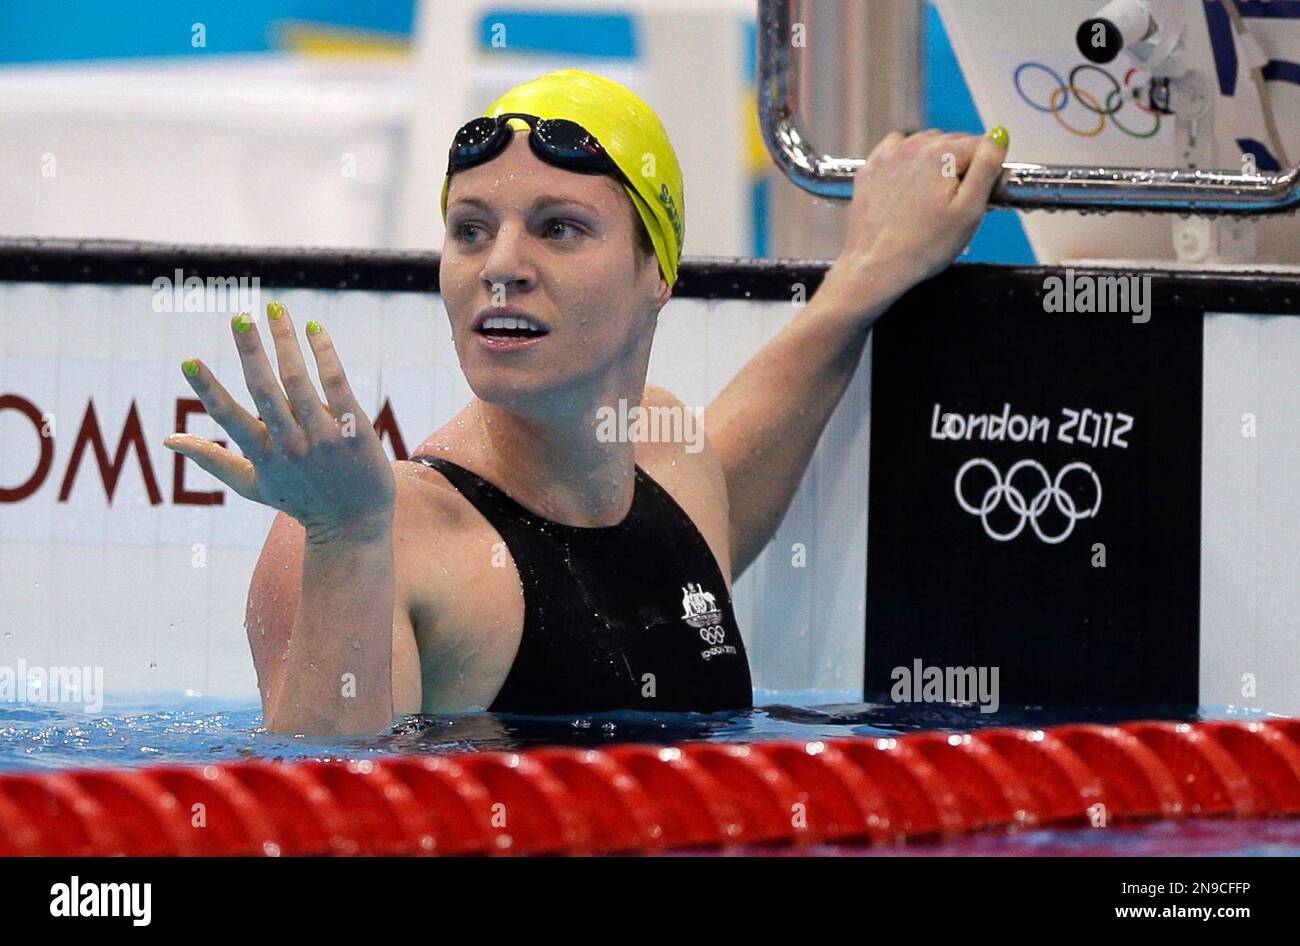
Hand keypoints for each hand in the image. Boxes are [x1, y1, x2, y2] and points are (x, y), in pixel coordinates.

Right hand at [164, 303, 395, 543]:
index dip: (208, 389)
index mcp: (263, 455)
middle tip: (239, 317)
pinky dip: (324, 353)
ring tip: (276, 309)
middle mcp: (291, 445)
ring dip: (286, 341)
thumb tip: (168, 440)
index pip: (229, 417)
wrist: (355, 524)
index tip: (189, 360)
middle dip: (250, 352)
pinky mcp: (353, 427)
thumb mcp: (252, 485)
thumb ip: (212, 460)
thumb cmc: (301, 501)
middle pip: (265, 389)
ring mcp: (324, 436)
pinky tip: (313, 327)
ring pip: (300, 380)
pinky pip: (336, 382)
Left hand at [821, 126, 1009, 308]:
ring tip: (931, 198)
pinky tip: (909, 187)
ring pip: (925, 145)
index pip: (980, 145)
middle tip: (954, 202)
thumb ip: (987, 167)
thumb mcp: (969, 210)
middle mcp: (912, 145)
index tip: (978, 196)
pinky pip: (897, 152)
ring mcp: (888, 156)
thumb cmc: (925, 246)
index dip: (986, 170)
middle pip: (952, 143)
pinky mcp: (870, 169)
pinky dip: (907, 162)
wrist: (876, 268)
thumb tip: (999, 134)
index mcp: (940, 153)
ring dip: (934, 163)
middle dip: (960, 166)